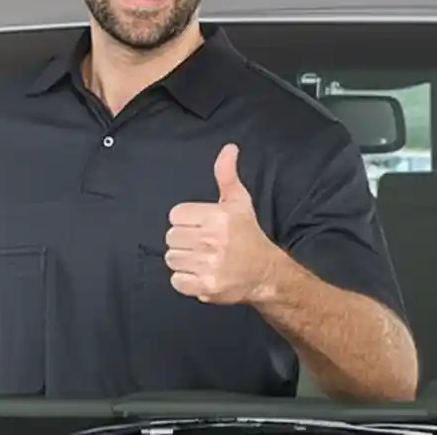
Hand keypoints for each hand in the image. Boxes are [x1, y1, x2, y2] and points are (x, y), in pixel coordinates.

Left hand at [165, 143, 281, 304]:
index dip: (186, 221)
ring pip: (172, 258)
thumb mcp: (239, 201)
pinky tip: (200, 274)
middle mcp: (212, 240)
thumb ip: (226, 174)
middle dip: (184, 240)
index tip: (201, 226)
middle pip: (171, 237)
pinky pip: (177, 281)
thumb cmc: (248, 235)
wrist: (265, 273)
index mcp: (217, 217)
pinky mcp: (206, 287)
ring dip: (183, 260)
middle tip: (202, 244)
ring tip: (202, 259)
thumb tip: (229, 148)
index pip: (175, 215)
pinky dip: (185, 280)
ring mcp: (209, 265)